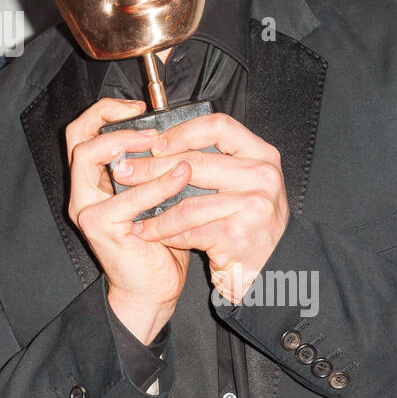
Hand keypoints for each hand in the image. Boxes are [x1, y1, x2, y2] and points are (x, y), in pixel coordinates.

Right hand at [65, 98, 196, 343]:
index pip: (82, 132)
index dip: (105, 112)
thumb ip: (153, 166)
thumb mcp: (154, 195)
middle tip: (148, 126)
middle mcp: (82, 192)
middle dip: (111, 122)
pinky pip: (126, 197)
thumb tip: (176, 130)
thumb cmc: (158, 242)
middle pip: (78, 139)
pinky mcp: (99, 226)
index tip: (138, 107)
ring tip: (163, 144)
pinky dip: (156, 183)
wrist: (152, 290)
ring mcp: (86, 209)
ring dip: (129, 145)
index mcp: (93, 180)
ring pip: (91, 158)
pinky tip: (181, 177)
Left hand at [112, 112, 287, 304]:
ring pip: (187, 201)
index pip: (219, 126)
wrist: (272, 271)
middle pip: (195, 163)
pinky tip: (146, 232)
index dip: (183, 132)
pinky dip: (163, 231)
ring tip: (129, 208)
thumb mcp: (244, 184)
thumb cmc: (250, 225)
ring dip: (152, 205)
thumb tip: (161, 147)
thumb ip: (216, 162)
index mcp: (262, 155)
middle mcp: (263, 177)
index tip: (156, 144)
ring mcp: (253, 207)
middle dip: (151, 168)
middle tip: (123, 172)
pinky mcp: (237, 236)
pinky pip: (188, 229)